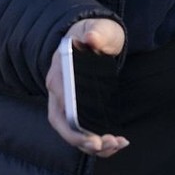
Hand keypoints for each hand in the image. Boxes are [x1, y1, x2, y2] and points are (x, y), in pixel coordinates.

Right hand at [46, 18, 127, 157]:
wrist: (96, 35)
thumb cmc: (97, 33)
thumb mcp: (100, 29)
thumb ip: (97, 33)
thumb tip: (91, 37)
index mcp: (59, 74)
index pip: (61, 107)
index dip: (74, 128)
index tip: (92, 138)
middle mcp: (58, 92)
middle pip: (64, 125)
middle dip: (84, 140)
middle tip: (109, 145)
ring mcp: (66, 102)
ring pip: (72, 132)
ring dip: (93, 144)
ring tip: (117, 144)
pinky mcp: (77, 107)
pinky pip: (81, 129)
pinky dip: (96, 140)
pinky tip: (115, 142)